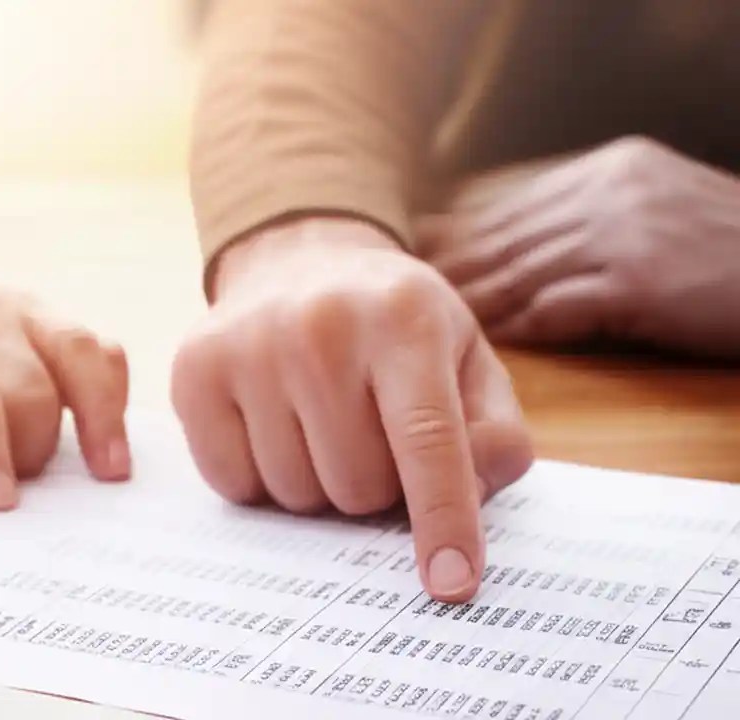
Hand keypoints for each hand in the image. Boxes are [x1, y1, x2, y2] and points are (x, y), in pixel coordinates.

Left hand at [0, 244, 129, 510]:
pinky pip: (100, 349)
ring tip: (108, 475)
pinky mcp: (55, 318)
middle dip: (32, 447)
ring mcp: (26, 309)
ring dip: (99, 416)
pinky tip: (114, 446)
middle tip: (26, 503)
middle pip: (28, 383)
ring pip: (79, 353)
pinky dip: (115, 394)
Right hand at [172, 218, 532, 601]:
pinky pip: (233, 486)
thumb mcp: (467, 361)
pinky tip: (272, 425)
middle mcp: (320, 325)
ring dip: (317, 485)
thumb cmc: (393, 329)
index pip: (428, 440)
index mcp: (404, 318)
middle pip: (357, 486)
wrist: (298, 261)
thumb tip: (465, 503)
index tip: (453, 583)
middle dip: (376, 488)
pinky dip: (260, 480)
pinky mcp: (194, 371)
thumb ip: (493, 436)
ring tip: (320, 425)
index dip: (444, 520)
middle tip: (371, 435)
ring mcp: (248, 346)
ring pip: (294, 495)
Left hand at [419, 136, 739, 355]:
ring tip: (432, 325)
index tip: (416, 255)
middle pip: (506, 235)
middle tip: (401, 295)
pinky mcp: (639, 281)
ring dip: (472, 300)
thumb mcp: (660, 210)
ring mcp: (624, 234)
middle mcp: (609, 194)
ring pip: (522, 269)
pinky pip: (559, 307)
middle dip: (452, 268)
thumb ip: (593, 221)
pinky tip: (489, 341)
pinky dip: (520, 324)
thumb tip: (523, 251)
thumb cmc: (729, 254)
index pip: (514, 204)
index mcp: (610, 171)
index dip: (460, 233)